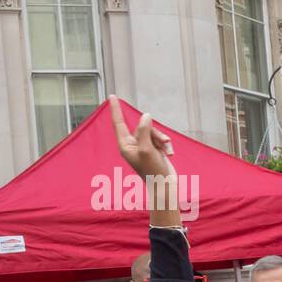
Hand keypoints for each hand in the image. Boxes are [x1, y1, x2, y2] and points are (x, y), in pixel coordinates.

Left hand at [109, 96, 179, 227]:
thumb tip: (146, 116)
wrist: (164, 184)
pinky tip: (169, 154)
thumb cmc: (152, 170)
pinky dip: (166, 145)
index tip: (112, 96)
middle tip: (163, 143)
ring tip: (167, 151)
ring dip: (162, 140)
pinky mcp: (153, 149)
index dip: (116, 109)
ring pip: (153, 132)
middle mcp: (133, 145)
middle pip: (143, 127)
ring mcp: (143, 147)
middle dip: (155, 133)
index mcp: (125, 145)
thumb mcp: (147, 149)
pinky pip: (160, 139)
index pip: (119, 123)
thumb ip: (145, 131)